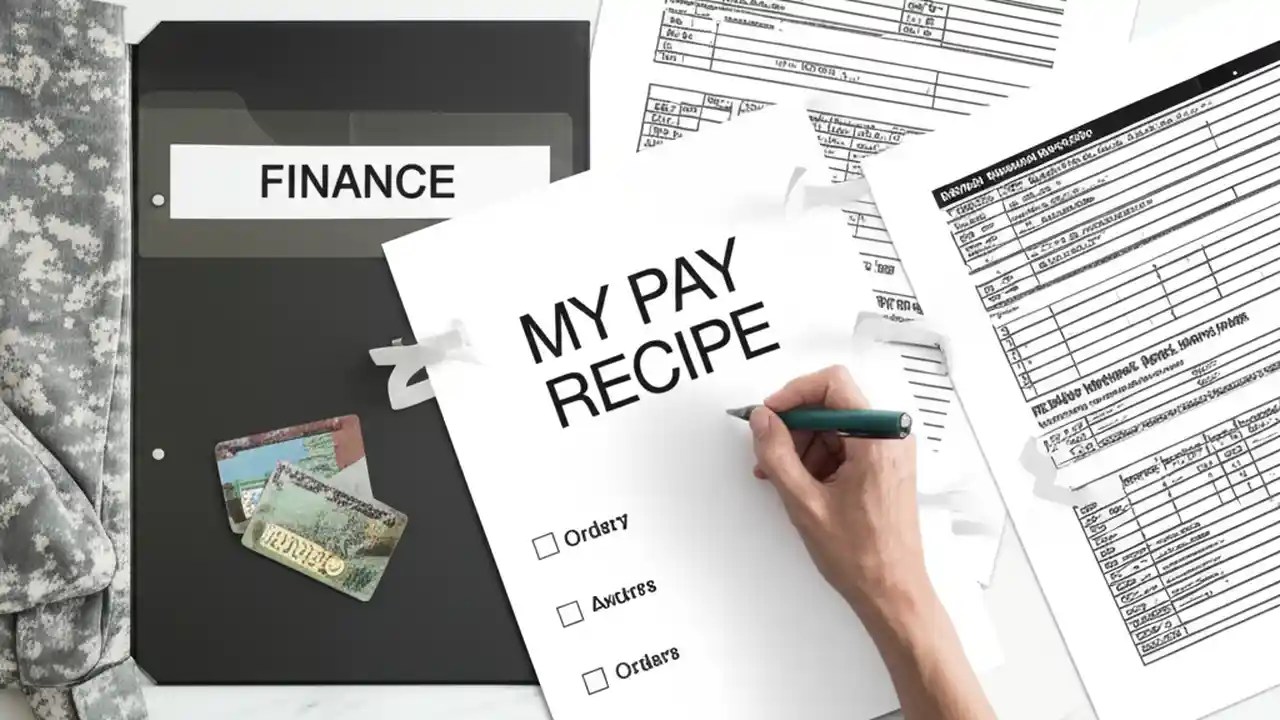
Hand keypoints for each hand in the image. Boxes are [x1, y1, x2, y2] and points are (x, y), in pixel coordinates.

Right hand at [749, 365, 931, 615]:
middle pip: (831, 405)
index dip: (793, 394)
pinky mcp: (884, 466)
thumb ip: (777, 454)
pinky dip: (818, 460)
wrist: (892, 593)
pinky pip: (844, 446)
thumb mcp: (804, 502)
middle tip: (768, 453)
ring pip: (834, 427)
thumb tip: (762, 420)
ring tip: (782, 479)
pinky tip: (800, 485)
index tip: (769, 415)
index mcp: (878, 439)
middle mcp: (890, 437)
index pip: (832, 384)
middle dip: (794, 427)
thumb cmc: (861, 557)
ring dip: (802, 447)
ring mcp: (890, 452)